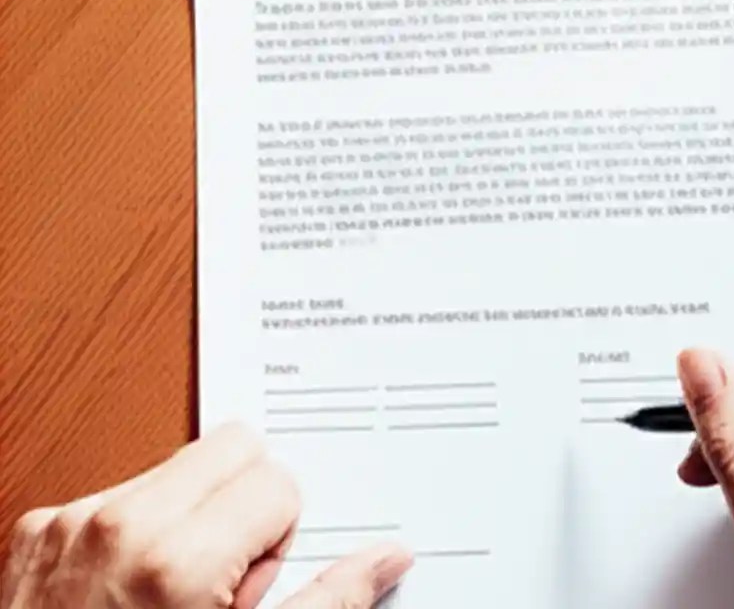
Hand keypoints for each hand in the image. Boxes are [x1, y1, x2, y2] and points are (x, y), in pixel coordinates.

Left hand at [2, 423, 412, 608]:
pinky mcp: (41, 527)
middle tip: (223, 573)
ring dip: (194, 510)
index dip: (279, 535)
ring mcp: (73, 522)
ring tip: (174, 587)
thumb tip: (387, 559)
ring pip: (180, 462)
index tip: (252, 582)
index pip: (278, 481)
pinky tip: (133, 582)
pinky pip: (121, 488)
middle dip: (246, 499)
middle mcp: (118, 526)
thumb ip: (328, 601)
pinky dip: (140, 525)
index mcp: (176, 561)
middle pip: (234, 445)